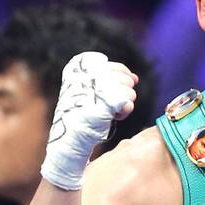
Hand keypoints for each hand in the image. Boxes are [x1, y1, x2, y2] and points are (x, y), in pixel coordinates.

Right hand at [42, 52, 138, 190]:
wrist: (69, 137)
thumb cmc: (79, 117)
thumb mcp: (91, 93)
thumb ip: (111, 81)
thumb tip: (135, 77)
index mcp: (81, 69)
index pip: (115, 67)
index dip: (125, 78)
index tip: (124, 89)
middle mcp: (89, 74)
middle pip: (124, 78)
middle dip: (125, 92)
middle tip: (113, 105)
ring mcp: (97, 87)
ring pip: (129, 90)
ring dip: (125, 103)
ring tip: (111, 112)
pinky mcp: (105, 102)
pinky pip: (128, 103)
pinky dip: (125, 112)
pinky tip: (115, 117)